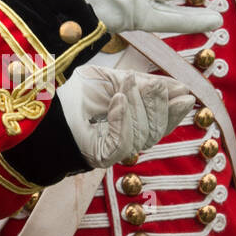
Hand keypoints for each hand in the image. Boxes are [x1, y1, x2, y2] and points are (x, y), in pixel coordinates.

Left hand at [58, 66, 191, 168]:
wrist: (50, 112)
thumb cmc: (79, 95)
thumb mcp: (114, 80)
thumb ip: (143, 83)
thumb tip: (182, 88)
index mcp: (135, 122)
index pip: (164, 120)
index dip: (174, 107)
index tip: (185, 92)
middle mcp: (130, 139)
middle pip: (158, 127)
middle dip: (158, 104)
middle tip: (154, 84)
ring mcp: (119, 149)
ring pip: (144, 133)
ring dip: (138, 106)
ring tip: (125, 87)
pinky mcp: (106, 156)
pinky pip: (124, 141)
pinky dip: (123, 118)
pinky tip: (118, 100)